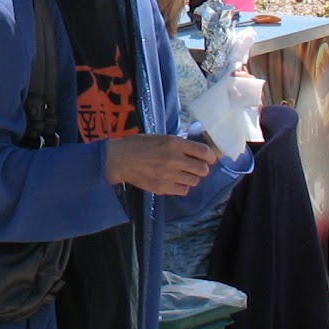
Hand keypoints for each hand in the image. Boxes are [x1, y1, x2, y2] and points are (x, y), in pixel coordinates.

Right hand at [104, 135, 219, 195]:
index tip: (208, 158)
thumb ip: (178, 144)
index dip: (210, 156)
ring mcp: (169, 175)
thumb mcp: (160, 138)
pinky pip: (183, 190)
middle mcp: (174, 159)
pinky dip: (180, 186)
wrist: (118, 159)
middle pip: (203, 170)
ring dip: (190, 177)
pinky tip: (172, 181)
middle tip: (192, 167)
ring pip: (194, 181)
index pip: (204, 152)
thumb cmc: (138, 144)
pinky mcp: (163, 188)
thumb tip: (197, 150)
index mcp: (173, 143)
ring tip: (180, 173)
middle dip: (200, 168)